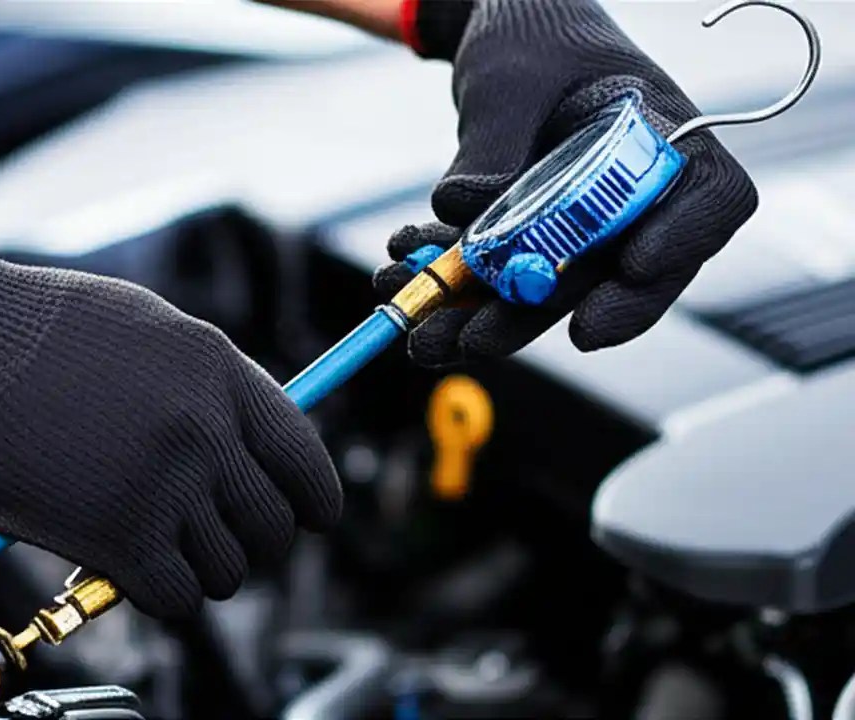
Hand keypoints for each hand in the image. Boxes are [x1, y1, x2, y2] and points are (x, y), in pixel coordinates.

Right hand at [0, 173, 342, 618]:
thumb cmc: (26, 321)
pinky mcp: (117, 534)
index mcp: (221, 372)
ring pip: (228, 572)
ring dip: (195, 572)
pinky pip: (177, 598)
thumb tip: (238, 433)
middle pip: (275, 530)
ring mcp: (166, 483)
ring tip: (153, 550)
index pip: (308, 466)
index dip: (307, 505)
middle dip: (246, 544)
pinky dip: (156, 595)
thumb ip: (200, 381)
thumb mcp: (142, 325)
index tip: (291, 519)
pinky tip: (122, 568)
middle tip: (203, 540)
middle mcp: (207, 429)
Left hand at [378, 0, 757, 365]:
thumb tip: (462, 210)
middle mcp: (638, 195)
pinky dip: (453, 288)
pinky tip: (401, 281)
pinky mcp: (540, 243)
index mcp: (666, 137)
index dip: (681, 242)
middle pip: (613, 274)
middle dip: (537, 313)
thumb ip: (494, 148)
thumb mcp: (510, 82)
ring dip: (482, 318)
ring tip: (422, 338)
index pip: (711, 200)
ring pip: (550, 292)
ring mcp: (588, 227)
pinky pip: (504, 280)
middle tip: (476, 340)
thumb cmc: (531, 34)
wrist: (506, 33)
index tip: (633, 265)